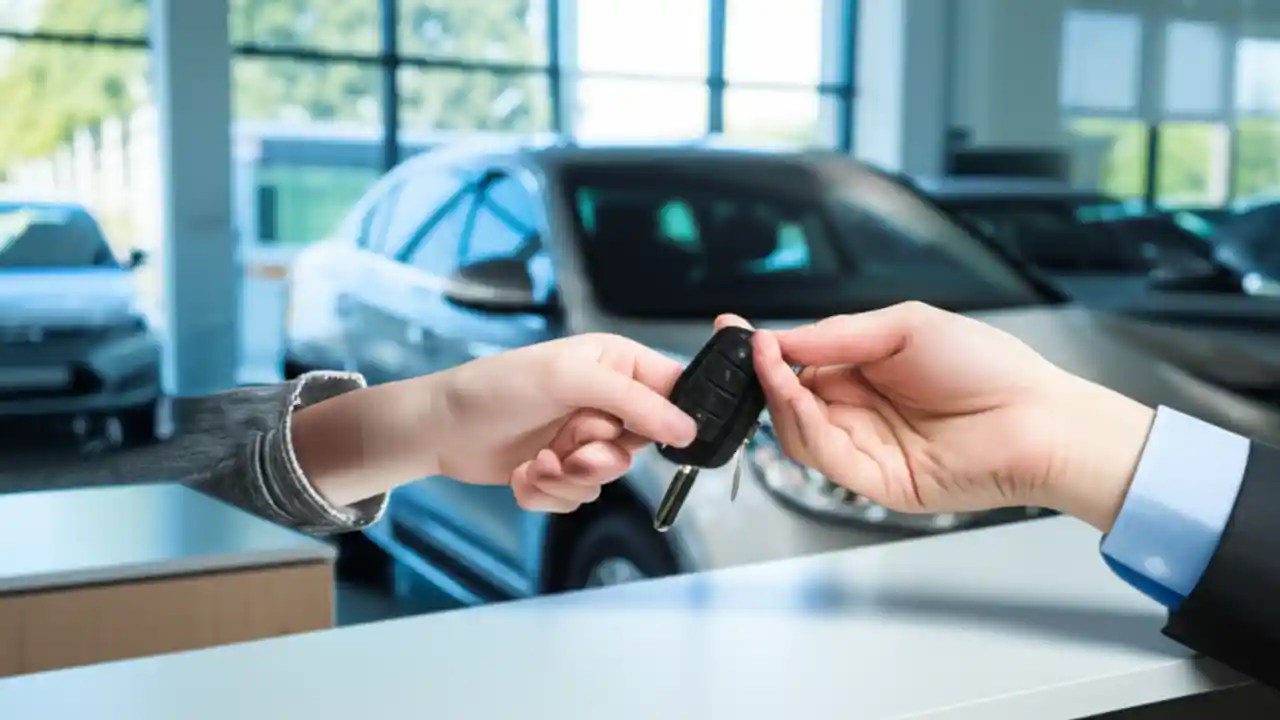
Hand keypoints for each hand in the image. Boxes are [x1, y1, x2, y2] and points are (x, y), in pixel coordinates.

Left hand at [294, 334, 695, 513]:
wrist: (438, 430)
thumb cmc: (495, 388)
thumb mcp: (569, 379)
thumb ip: (633, 401)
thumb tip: (686, 427)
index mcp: (615, 364)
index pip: (672, 389)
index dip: (672, 418)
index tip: (661, 440)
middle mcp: (604, 401)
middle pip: (642, 444)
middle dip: (601, 457)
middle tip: (573, 453)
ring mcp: (582, 437)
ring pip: (608, 478)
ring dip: (568, 479)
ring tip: (537, 463)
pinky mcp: (561, 469)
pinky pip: (579, 496)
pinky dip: (549, 493)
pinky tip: (524, 474)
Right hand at [721, 302, 1155, 530]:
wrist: (1039, 417)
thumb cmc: (990, 367)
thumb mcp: (905, 327)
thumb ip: (839, 334)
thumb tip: (782, 340)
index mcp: (865, 374)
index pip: (800, 368)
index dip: (767, 353)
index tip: (735, 330)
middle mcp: (860, 414)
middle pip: (790, 404)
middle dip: (763, 376)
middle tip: (746, 348)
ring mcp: (867, 450)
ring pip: (799, 434)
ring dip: (780, 399)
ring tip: (772, 365)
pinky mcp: (878, 482)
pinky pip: (826, 458)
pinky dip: (804, 426)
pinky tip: (797, 393)